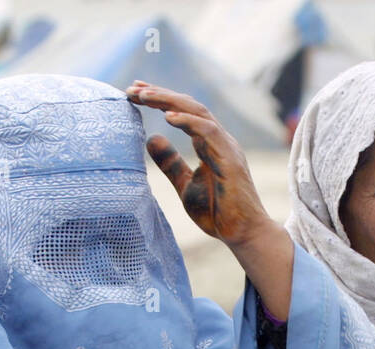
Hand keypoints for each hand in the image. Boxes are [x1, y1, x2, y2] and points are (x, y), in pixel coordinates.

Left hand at [124, 80, 272, 248]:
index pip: (183, 112)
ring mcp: (226, 147)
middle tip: (132, 88)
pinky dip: (189, 121)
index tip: (134, 93)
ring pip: (198, 112)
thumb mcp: (185, 184)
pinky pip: (209, 132)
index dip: (159, 100)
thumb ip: (170, 163)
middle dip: (160, 94)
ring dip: (170, 101)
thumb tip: (151, 138)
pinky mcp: (230, 159)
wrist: (242, 235)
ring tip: (144, 96)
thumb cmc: (218, 213)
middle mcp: (218, 139)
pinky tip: (168, 117)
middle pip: (188, 106)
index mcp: (209, 144)